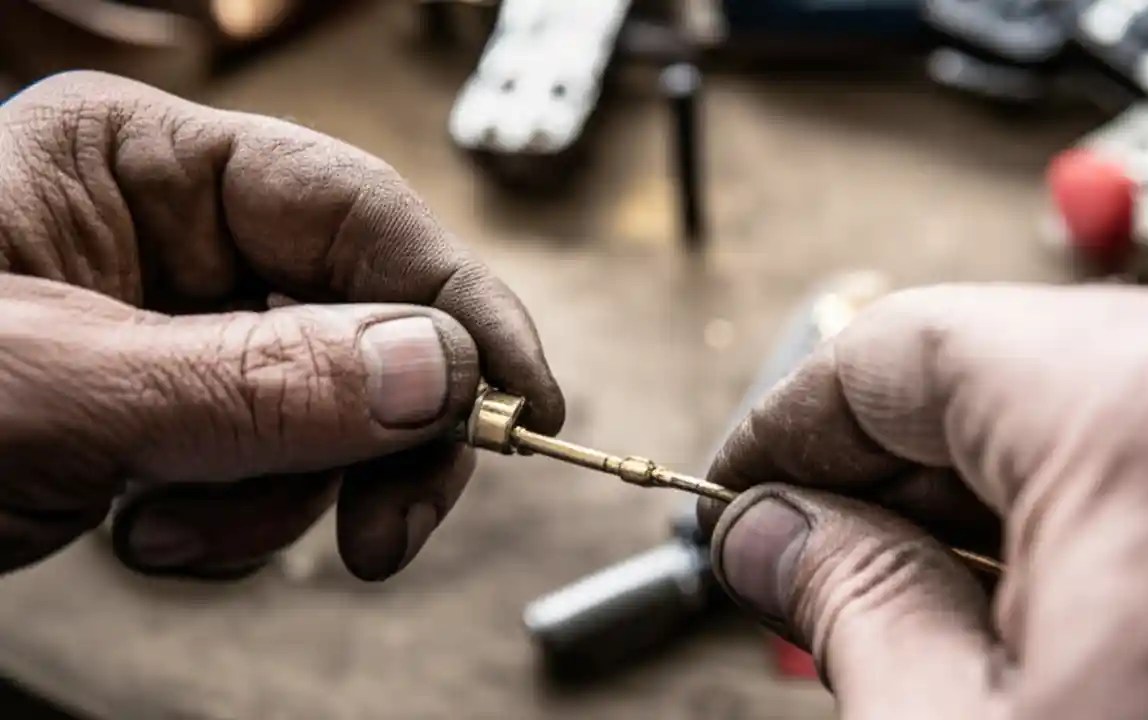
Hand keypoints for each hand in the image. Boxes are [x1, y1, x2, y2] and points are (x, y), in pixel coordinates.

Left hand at [0, 71, 561, 580]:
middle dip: (368, 435)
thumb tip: (439, 370)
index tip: (526, 407)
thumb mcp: (47, 390)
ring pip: (324, 406)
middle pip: (359, 318)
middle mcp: (167, 233)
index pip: (356, 214)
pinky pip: (267, 462)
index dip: (459, 306)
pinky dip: (240, 519)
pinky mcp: (163, 409)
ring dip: (284, 495)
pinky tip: (152, 533)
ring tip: (176, 536)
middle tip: (383, 531)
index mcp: (137, 164)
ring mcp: (170, 326)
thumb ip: (252, 384)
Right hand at [703, 284, 1147, 718]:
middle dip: (880, 473)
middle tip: (808, 563)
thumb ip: (849, 604)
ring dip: (978, 505)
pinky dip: (1081, 521)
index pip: (895, 350)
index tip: (746, 486)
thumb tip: (769, 536)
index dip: (788, 423)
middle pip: (995, 372)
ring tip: (918, 612)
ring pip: (1083, 414)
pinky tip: (1035, 612)